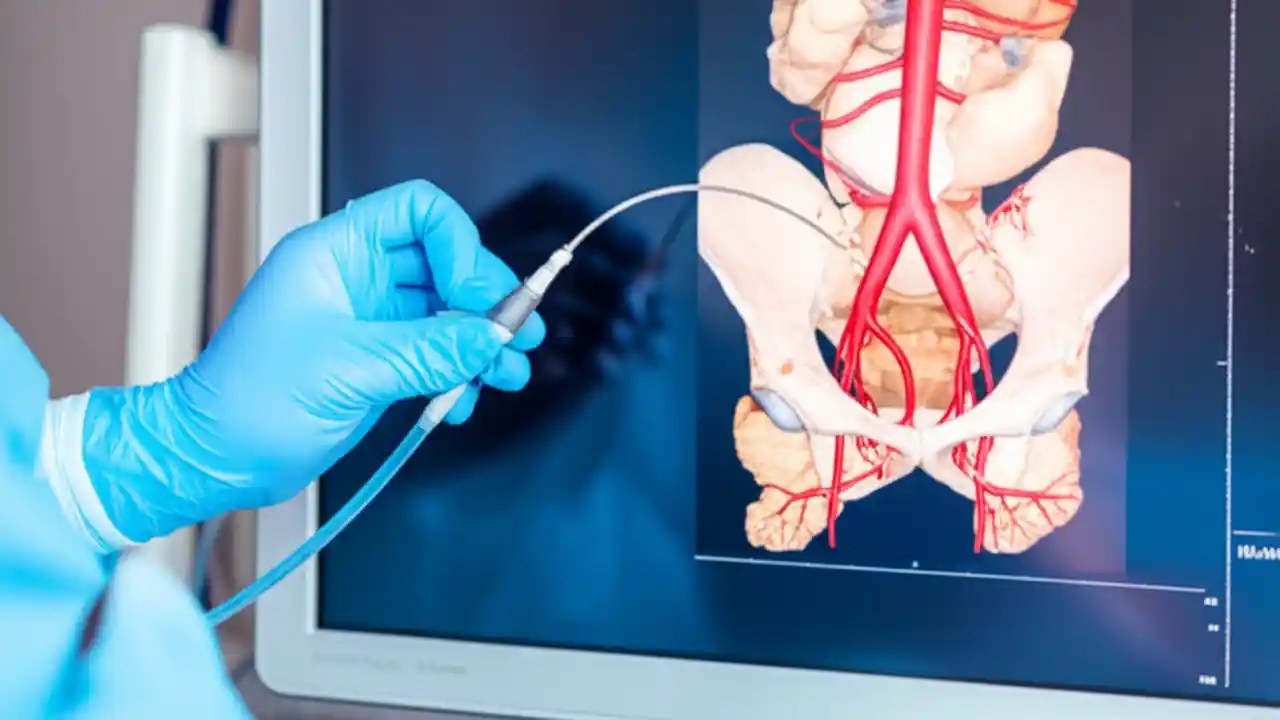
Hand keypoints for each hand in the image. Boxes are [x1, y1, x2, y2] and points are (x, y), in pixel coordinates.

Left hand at [76, 181, 543, 543]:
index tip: (478, 294)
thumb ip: (429, 350)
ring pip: (449, 312)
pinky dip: (460, 373)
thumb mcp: (349, 368)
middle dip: (487, 299)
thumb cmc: (248, 403)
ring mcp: (370, 320)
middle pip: (446, 262)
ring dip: (483, 341)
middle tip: (517, 334)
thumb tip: (491, 336)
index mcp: (337, 252)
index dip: (459, 244)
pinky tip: (465, 399)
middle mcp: (357, 277)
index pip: (419, 212)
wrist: (215, 459)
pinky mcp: (379, 360)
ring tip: (508, 372)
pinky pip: (437, 352)